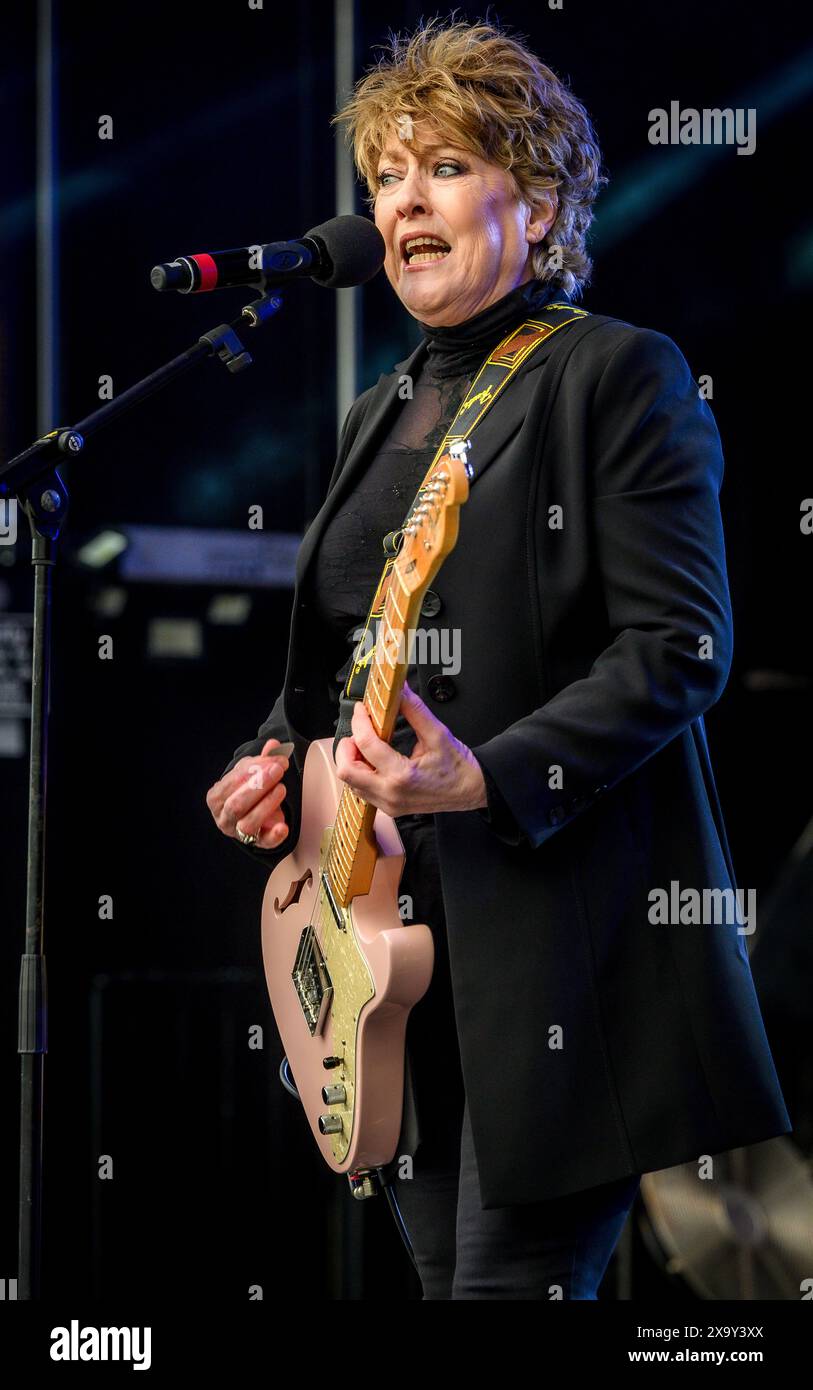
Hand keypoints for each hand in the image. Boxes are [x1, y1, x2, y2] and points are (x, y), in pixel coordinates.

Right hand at [206, 738, 290, 849]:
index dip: (252, 769)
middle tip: (278, 770)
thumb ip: (262, 760)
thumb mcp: (251, 773)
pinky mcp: (257, 843)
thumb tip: (274, 744)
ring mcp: (238, 832)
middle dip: (258, 785)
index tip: (273, 759)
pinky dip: (274, 835)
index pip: (231, 782)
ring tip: (281, 788)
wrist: (252, 813)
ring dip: (266, 804)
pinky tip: (283, 826)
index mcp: (217, 797)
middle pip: (236, 804)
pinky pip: (264, 842)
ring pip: (247, 823)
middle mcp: (224, 817)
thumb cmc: (247, 790)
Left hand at [333, 679, 487, 816]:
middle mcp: (391, 793)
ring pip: (350, 782)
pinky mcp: (389, 808)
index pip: (366, 744)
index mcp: (402, 775)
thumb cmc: (458, 767)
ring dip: (353, 760)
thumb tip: (399, 689)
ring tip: (368, 745)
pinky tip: (374, 760)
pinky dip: (361, 772)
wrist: (472, 789)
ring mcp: (388, 804)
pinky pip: (362, 790)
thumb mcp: (438, 733)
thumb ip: (414, 709)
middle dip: (347, 746)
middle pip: (346, 770)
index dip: (359, 721)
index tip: (362, 709)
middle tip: (360, 731)